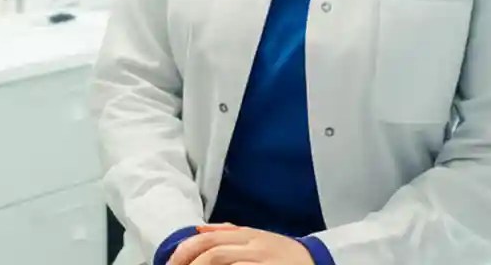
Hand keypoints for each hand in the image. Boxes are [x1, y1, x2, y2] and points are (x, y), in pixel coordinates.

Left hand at [166, 225, 314, 264]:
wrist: (319, 261)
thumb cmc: (285, 254)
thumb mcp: (258, 238)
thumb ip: (229, 233)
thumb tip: (198, 229)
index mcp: (248, 235)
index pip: (207, 239)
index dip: (184, 252)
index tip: (171, 264)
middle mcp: (254, 246)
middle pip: (213, 253)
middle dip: (189, 264)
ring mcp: (263, 261)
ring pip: (223, 262)